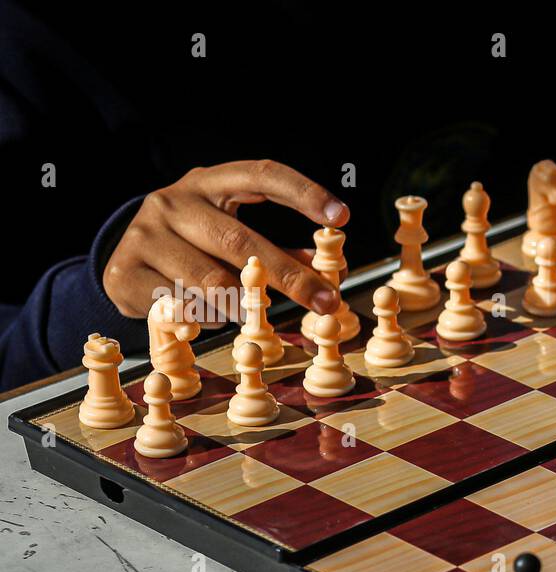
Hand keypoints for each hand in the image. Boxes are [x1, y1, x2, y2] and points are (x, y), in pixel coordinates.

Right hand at [103, 160, 349, 326]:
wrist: (122, 260)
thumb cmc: (195, 246)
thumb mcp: (232, 234)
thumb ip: (278, 250)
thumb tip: (329, 268)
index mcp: (209, 183)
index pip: (261, 175)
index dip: (303, 192)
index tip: (341, 216)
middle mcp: (173, 202)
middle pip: (239, 241)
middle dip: (289, 276)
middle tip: (327, 302)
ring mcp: (144, 235)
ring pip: (210, 281)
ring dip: (243, 306)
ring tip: (257, 317)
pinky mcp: (124, 273)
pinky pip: (181, 307)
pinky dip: (207, 320)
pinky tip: (213, 320)